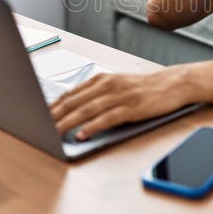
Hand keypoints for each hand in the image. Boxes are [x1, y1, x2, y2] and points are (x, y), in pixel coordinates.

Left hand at [50, 69, 187, 139]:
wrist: (173, 83)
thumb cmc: (145, 88)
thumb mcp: (118, 86)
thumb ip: (98, 94)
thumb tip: (76, 111)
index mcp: (103, 79)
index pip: (71, 93)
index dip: (53, 106)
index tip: (39, 116)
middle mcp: (108, 85)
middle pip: (75, 102)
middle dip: (55, 116)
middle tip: (39, 127)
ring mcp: (120, 96)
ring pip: (87, 110)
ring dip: (68, 122)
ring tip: (54, 133)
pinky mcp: (132, 108)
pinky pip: (108, 118)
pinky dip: (93, 126)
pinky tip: (82, 134)